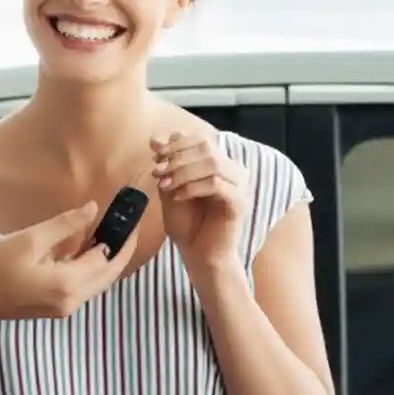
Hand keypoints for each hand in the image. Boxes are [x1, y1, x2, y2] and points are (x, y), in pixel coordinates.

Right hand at [0, 201, 137, 321]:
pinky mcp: (56, 308)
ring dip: (107, 262)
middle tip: (128, 229)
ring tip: (110, 236)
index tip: (130, 221)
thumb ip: (65, 225)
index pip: (107, 259)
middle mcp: (71, 300)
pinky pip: (83, 288)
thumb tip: (92, 209)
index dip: (121, 239)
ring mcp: (64, 307)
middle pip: (108, 276)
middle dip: (121, 252)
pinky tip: (85, 253)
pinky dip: (91, 270)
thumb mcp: (30, 239)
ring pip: (98, 284)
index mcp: (67, 283)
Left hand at [151, 132, 250, 268]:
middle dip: (177, 156)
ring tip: (165, 185)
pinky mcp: (238, 203)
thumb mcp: (170, 188)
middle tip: (158, 170)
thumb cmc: (187, 223)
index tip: (155, 150)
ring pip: (212, 164)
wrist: (198, 254)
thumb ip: (166, 165)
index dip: (177, 141)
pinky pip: (216, 185)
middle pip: (206, 148)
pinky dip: (193, 187)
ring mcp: (238, 187)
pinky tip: (178, 197)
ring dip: (183, 172)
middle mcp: (233, 171)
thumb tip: (155, 140)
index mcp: (218, 164)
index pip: (201, 139)